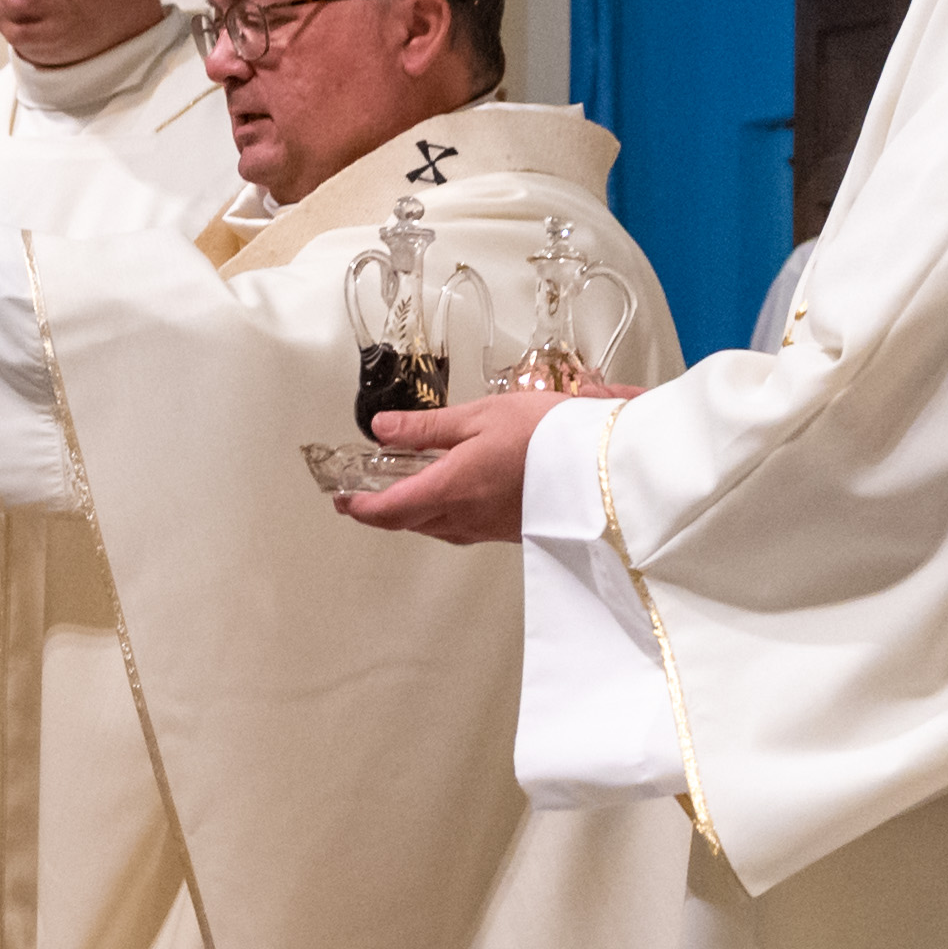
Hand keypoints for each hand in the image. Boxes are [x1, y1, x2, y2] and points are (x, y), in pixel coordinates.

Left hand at [338, 390, 576, 543]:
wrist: (607, 467)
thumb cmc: (546, 433)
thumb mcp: (480, 416)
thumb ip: (427, 427)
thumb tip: (381, 430)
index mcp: (450, 489)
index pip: (388, 510)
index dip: (358, 507)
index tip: (340, 497)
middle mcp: (465, 518)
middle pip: (409, 523)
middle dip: (382, 510)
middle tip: (364, 491)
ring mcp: (489, 529)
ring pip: (436, 528)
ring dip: (414, 513)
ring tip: (405, 488)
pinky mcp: (511, 532)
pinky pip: (464, 528)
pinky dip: (445, 513)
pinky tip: (453, 493)